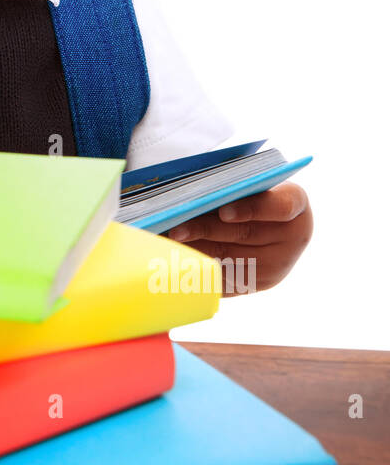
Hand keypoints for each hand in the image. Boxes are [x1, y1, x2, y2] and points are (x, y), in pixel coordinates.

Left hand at [164, 182, 312, 293]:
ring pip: (231, 258)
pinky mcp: (259, 283)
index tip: (223, 211)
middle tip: (174, 228)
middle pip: (246, 234)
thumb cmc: (253, 191)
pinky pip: (226, 278)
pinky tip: (176, 260)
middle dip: (206, 230)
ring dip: (197, 251)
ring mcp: (279, 265)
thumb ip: (232, 184)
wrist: (270, 223)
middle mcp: (295, 237)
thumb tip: (191, 193)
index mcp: (297, 203)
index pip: (280, 207)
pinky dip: (200, 268)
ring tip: (167, 244)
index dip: (251, 209)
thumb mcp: (251, 181)